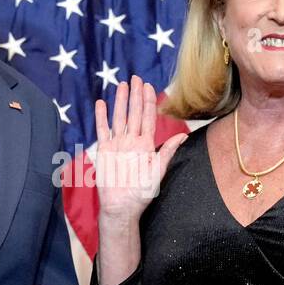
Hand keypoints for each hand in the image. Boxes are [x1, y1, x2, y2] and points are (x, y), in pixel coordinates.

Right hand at [93, 75, 187, 224]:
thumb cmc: (141, 193)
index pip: (148, 118)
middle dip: (135, 95)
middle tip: (136, 78)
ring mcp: (117, 144)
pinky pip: (102, 130)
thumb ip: (167, 152)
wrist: (122, 206)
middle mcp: (132, 141)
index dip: (149, 101)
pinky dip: (101, 117)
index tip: (149, 86)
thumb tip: (182, 135)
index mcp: (146, 145)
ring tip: (121, 85)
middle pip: (134, 113)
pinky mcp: (104, 150)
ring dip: (120, 101)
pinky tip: (101, 103)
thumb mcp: (157, 172)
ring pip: (119, 117)